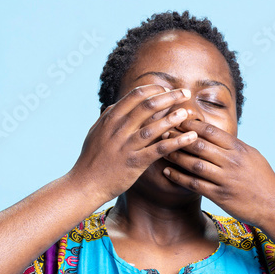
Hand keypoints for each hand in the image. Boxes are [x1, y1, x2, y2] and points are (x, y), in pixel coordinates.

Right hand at [69, 84, 198, 202]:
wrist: (84, 184)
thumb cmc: (90, 159)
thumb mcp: (95, 133)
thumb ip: (106, 117)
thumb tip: (116, 104)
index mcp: (110, 119)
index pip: (136, 95)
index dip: (154, 89)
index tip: (166, 89)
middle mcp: (119, 129)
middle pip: (148, 106)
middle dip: (169, 96)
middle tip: (185, 93)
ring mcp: (127, 146)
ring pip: (154, 127)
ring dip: (173, 117)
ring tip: (187, 112)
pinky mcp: (135, 162)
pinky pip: (159, 149)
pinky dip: (176, 142)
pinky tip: (190, 138)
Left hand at [159, 118, 274, 227]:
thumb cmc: (263, 180)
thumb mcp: (252, 156)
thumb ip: (233, 146)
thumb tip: (216, 135)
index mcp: (239, 149)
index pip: (211, 131)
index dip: (192, 125)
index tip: (178, 120)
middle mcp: (232, 162)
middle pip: (199, 145)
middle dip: (179, 138)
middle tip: (163, 132)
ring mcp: (225, 179)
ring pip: (194, 164)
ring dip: (176, 156)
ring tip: (162, 150)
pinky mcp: (220, 196)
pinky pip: (194, 184)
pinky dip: (179, 177)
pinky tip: (167, 172)